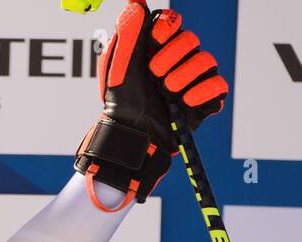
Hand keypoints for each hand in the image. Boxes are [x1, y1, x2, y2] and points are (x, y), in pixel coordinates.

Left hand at [75, 1, 228, 209]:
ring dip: (182, 75)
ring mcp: (194, 78)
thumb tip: (137, 1)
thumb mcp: (118, 64)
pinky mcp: (206, 98)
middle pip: (191, 39)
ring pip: (206, 60)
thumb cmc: (121, 100)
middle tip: (154, 74)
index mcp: (157, 48)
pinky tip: (182, 101)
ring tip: (165, 90)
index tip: (155, 39)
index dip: (167, 27)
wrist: (131, 133)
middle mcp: (179, 59)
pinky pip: (217, 84)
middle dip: (170, 56)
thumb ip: (128, 32)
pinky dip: (199, 92)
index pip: (173, 20)